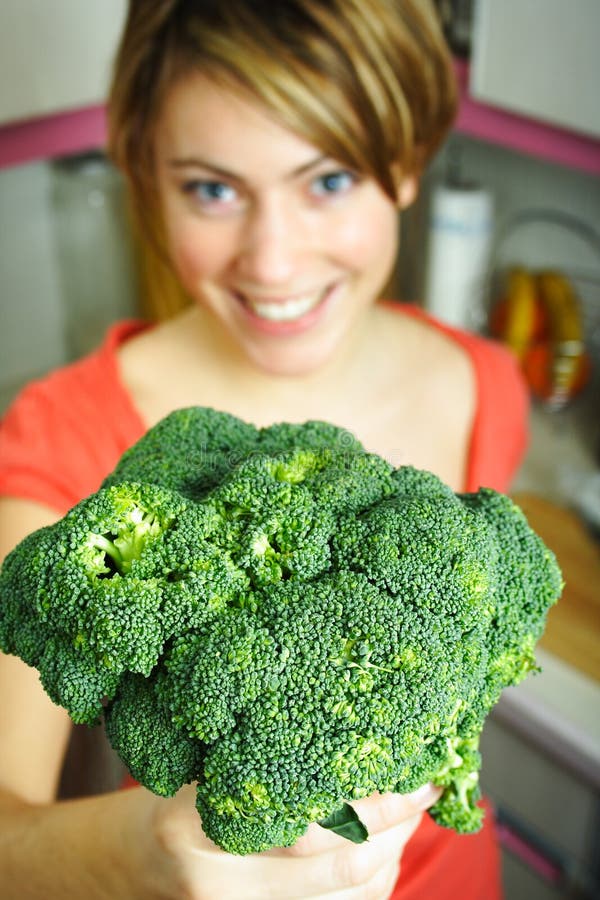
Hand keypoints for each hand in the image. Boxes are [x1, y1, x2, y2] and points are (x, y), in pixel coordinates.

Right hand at [134, 783, 441, 899]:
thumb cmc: (165, 803)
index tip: (413, 768)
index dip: (376, 801)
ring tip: (409, 815)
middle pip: (337, 867)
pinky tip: (382, 851)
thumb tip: (351, 735)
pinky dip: (370, 887)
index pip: (309, 820)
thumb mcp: (199, 767)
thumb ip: (263, 759)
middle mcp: (215, 882)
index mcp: (194, 822)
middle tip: (424, 788)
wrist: (119, 868)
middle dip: (397, 826)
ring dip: (392, 857)